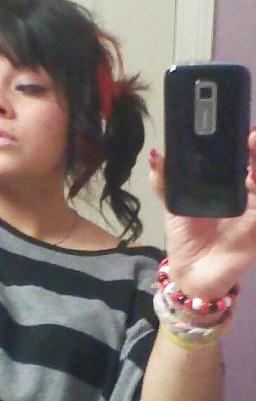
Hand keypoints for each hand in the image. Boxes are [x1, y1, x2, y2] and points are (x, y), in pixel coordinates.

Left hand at [149, 131, 255, 298]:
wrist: (191, 273)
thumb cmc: (187, 238)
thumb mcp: (175, 206)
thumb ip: (166, 182)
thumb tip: (154, 155)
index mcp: (229, 185)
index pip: (243, 158)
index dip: (247, 143)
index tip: (243, 127)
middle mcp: (247, 195)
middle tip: (252, 136)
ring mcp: (254, 211)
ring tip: (254, 149)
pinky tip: (253, 182)